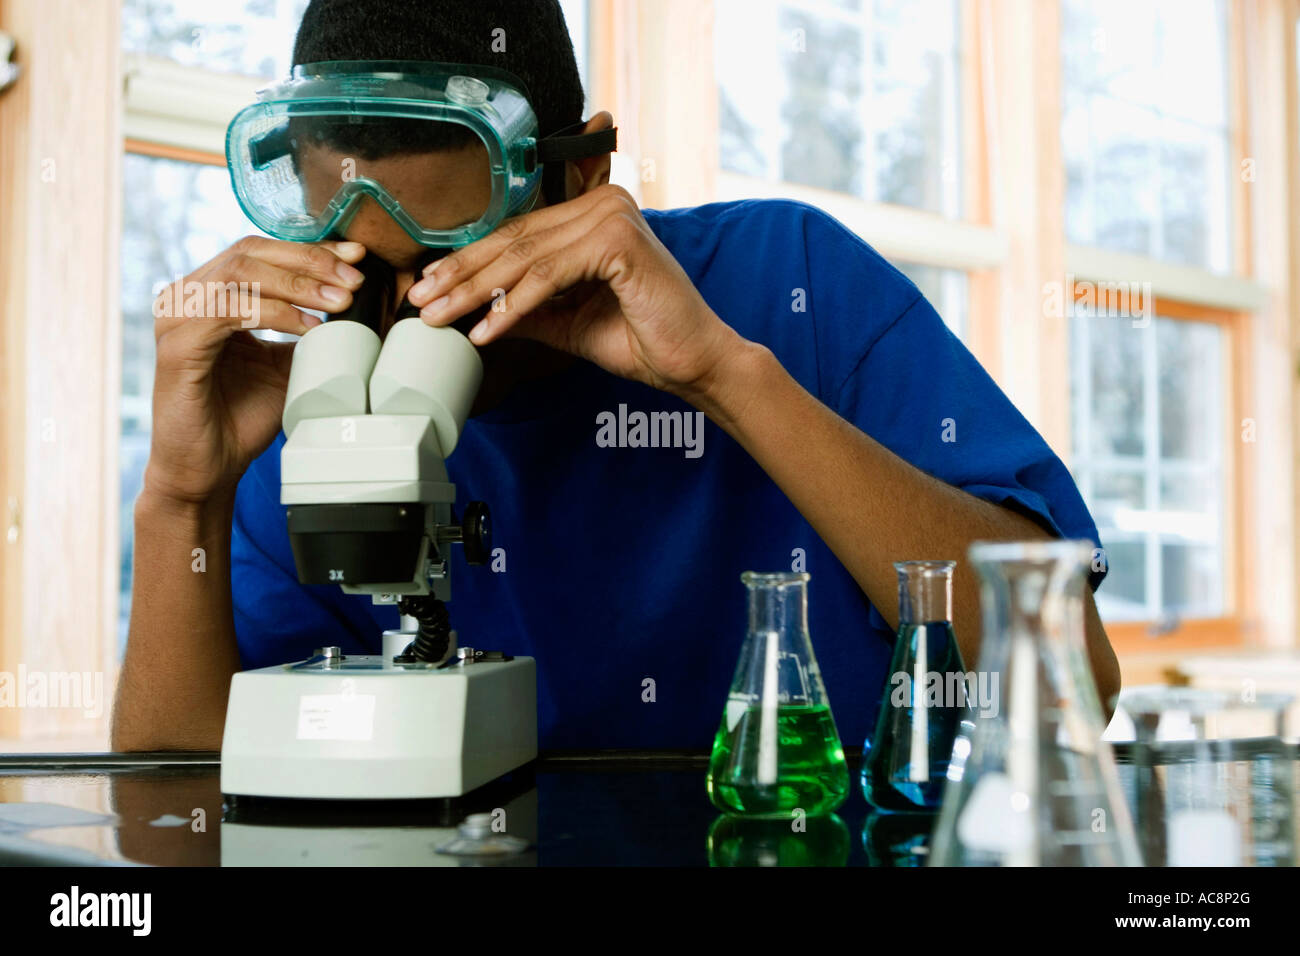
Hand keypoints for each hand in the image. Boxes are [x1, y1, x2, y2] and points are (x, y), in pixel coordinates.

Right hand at [145, 235, 366, 503]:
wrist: (210, 467)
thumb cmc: (242, 416)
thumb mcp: (287, 364)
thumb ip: (308, 329)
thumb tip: (357, 303)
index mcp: (210, 292)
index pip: (262, 251)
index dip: (311, 249)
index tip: (357, 256)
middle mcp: (187, 296)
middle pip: (251, 252)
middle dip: (310, 262)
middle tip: (354, 279)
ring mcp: (176, 318)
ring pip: (240, 274)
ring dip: (297, 284)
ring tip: (340, 302)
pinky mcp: (177, 347)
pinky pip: (228, 312)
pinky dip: (275, 314)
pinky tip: (308, 328)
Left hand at [406, 184, 743, 397]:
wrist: (691, 364)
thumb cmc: (641, 340)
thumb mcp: (567, 322)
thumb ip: (526, 306)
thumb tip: (474, 308)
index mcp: (593, 212)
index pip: (519, 234)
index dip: (470, 261)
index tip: (430, 286)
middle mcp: (603, 202)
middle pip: (515, 241)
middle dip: (462, 275)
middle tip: (421, 301)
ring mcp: (612, 216)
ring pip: (526, 257)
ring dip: (477, 291)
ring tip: (441, 317)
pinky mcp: (618, 241)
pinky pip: (550, 275)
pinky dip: (515, 305)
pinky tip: (487, 330)